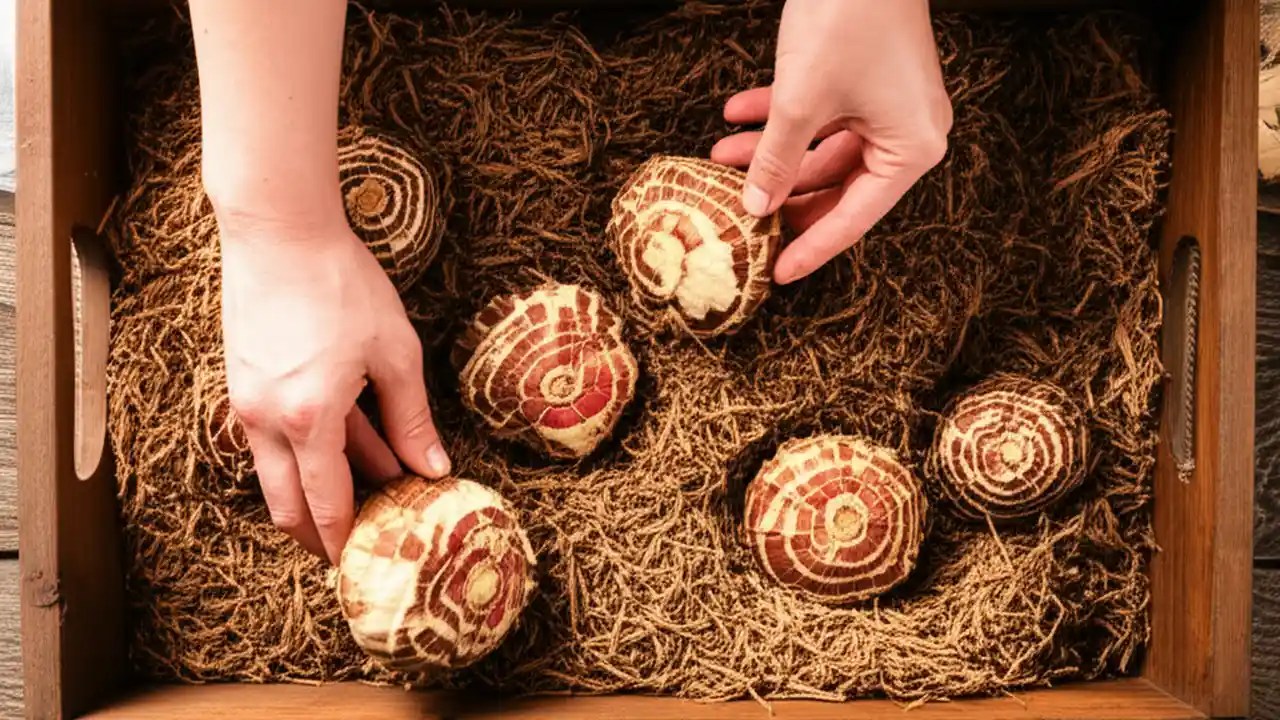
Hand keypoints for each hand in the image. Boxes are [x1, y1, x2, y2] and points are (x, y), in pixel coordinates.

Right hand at [218, 212, 450, 564]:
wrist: (279, 232)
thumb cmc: (341, 285)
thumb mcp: (394, 353)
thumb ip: (411, 419)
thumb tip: (434, 468)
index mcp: (308, 419)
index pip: (325, 505)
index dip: (346, 540)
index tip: (367, 562)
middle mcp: (266, 421)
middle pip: (287, 505)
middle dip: (319, 533)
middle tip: (356, 546)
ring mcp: (247, 403)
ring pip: (280, 471)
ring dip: (321, 485)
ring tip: (373, 485)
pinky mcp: (242, 383)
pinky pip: (275, 436)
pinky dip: (309, 450)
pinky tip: (353, 438)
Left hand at [711, 0, 952, 283]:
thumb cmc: (848, 17)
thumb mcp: (800, 102)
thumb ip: (776, 161)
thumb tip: (756, 207)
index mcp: (911, 149)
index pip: (854, 217)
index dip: (811, 247)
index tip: (777, 273)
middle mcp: (909, 131)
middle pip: (839, 185)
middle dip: (781, 193)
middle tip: (741, 214)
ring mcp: (890, 104)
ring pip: (823, 147)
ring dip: (772, 151)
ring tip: (720, 155)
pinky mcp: (871, 78)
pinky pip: (824, 113)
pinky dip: (782, 115)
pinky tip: (736, 113)